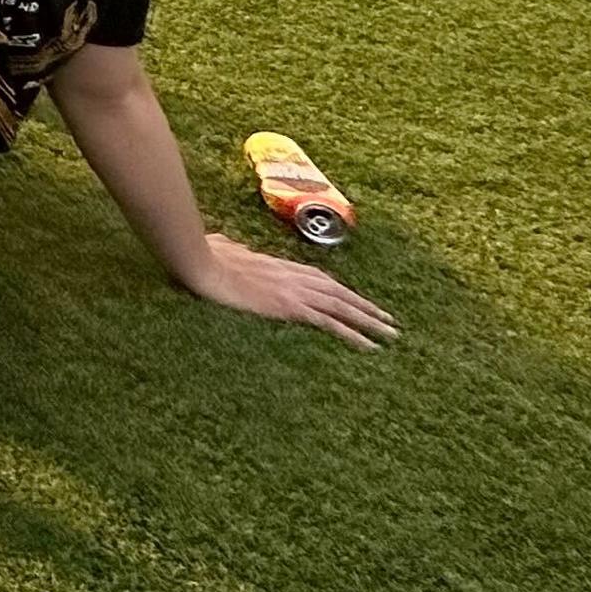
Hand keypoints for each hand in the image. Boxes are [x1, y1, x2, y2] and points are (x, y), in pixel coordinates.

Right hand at [182, 232, 398, 348]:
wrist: (201, 263)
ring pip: (341, 305)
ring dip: (369, 320)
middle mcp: (293, 275)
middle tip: (389, 321)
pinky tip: (369, 346)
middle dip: (366, 307)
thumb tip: (229, 245)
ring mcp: (293, 290)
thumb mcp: (222, 248)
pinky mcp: (289, 306)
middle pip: (339, 291)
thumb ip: (231, 248)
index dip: (341, 291)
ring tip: (390, 334)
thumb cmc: (205, 254)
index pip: (320, 279)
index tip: (358, 301)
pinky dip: (352, 333)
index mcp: (279, 265)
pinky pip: (329, 322)